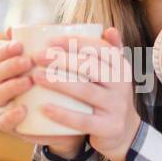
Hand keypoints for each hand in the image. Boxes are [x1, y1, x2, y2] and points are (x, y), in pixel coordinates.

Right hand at [0, 27, 85, 158]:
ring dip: (12, 85)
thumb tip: (109, 29)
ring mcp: (11, 106)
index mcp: (18, 66)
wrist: (80, 125)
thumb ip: (92, 51)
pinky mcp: (16, 127)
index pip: (1, 53)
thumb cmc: (78, 91)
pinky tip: (23, 110)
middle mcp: (10, 84)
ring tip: (29, 81)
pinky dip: (12, 116)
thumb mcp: (81, 71)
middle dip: (10, 64)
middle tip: (29, 61)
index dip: (6, 48)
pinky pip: (4, 123)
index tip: (20, 44)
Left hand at [31, 27, 141, 160]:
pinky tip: (44, 107)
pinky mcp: (108, 127)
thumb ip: (111, 51)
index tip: (49, 41)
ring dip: (58, 82)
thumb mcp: (115, 74)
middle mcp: (122, 85)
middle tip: (36, 57)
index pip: (98, 48)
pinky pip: (83, 120)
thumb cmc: (110, 96)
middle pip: (89, 67)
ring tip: (36, 77)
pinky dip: (63, 114)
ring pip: (85, 91)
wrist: (125, 132)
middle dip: (61, 59)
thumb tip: (108, 28)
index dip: (74, 42)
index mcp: (121, 67)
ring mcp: (116, 107)